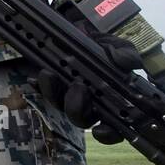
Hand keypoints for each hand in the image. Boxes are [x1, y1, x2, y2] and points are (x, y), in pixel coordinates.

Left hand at [37, 28, 143, 144]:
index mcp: (109, 101)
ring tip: (51, 74)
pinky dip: (39, 84)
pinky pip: (41, 91)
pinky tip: (35, 77)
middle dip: (77, 108)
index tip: (100, 130)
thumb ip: (125, 55)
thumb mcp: (117, 48)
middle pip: (81, 118)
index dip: (107, 134)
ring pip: (59, 105)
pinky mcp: (48, 85)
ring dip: (54, 93)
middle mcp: (87, 103)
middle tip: (79, 88)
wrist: (80, 31)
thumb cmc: (102, 46)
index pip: (112, 128)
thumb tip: (129, 64)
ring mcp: (66, 96)